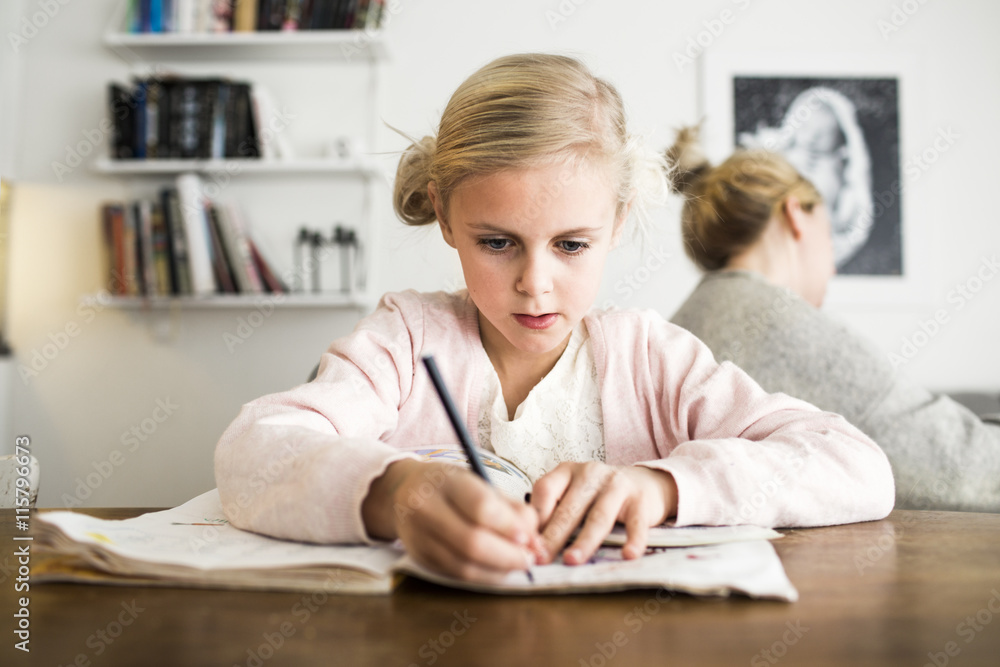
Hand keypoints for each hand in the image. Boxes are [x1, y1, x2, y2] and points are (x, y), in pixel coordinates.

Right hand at [362, 459, 541, 581]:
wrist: (401, 492)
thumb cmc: (448, 485)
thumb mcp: (477, 481)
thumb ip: (508, 506)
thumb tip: (533, 536)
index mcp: (445, 482)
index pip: (480, 507)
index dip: (509, 527)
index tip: (529, 537)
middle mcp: (426, 509)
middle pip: (472, 542)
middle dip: (507, 555)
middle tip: (528, 557)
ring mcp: (420, 537)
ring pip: (464, 566)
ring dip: (498, 571)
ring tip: (516, 564)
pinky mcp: (421, 558)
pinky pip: (456, 575)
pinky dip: (483, 577)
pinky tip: (498, 570)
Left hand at [531, 462, 677, 564]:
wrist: (646, 482)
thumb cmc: (600, 493)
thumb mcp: (574, 492)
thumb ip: (555, 509)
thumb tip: (531, 543)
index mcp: (568, 471)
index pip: (545, 489)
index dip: (534, 517)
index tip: (527, 542)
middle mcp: (590, 474)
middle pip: (569, 508)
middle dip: (554, 536)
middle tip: (542, 558)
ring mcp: (616, 485)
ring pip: (598, 517)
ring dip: (584, 541)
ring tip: (572, 560)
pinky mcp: (640, 500)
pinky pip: (635, 523)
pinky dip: (633, 540)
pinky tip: (628, 555)